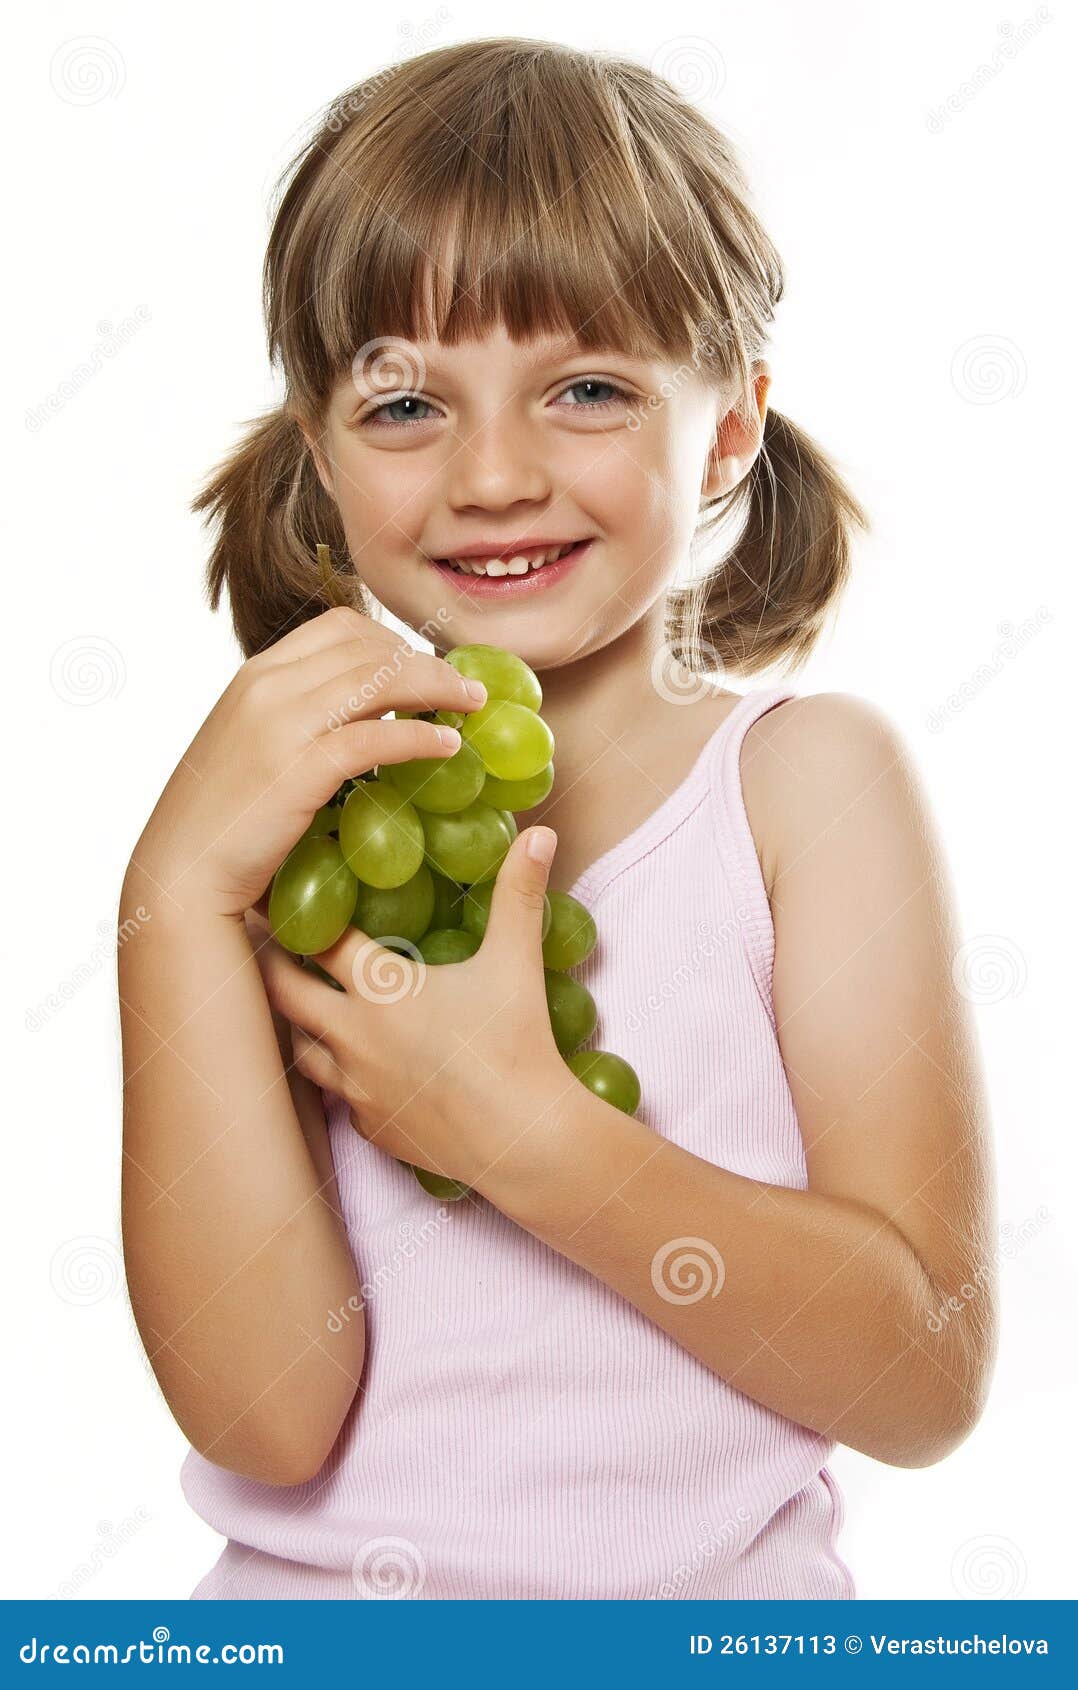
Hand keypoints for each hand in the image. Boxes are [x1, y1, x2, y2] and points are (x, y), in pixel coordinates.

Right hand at [127, 606, 486, 918]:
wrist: (182, 873)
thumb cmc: (222, 820)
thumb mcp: (252, 746)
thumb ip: (296, 719)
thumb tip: (359, 715)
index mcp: (256, 674)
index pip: (341, 628)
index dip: (395, 642)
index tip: (425, 668)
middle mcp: (267, 685)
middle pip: (369, 647)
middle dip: (427, 663)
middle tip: (463, 690)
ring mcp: (281, 723)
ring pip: (381, 679)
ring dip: (438, 689)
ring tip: (470, 708)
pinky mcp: (300, 767)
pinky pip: (379, 736)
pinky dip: (422, 737)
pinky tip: (448, 748)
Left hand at [253, 826, 567, 1193]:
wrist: (523, 1138)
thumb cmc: (517, 1044)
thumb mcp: (516, 961)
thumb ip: (519, 894)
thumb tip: (539, 833)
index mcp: (381, 990)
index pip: (321, 941)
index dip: (300, 917)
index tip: (277, 900)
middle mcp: (353, 1036)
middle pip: (285, 994)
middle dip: (271, 968)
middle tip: (264, 948)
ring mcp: (356, 1087)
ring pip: (301, 1051)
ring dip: (300, 1026)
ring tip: (302, 1008)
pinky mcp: (371, 1127)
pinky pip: (338, 1098)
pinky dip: (339, 1078)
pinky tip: (353, 1069)